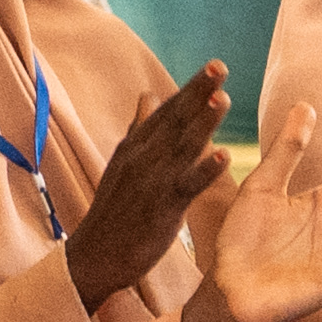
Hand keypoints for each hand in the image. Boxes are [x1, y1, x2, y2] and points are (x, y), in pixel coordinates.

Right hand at [62, 62, 232, 313]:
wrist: (95, 255)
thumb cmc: (115, 210)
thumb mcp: (124, 164)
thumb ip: (140, 130)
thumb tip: (148, 96)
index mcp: (137, 147)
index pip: (167, 112)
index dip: (191, 89)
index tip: (213, 66)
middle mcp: (143, 158)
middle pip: (175, 120)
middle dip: (198, 92)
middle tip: (219, 65)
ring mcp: (153, 182)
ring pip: (183, 147)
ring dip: (204, 121)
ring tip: (224, 97)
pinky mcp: (163, 209)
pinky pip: (188, 187)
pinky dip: (205, 171)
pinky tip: (225, 156)